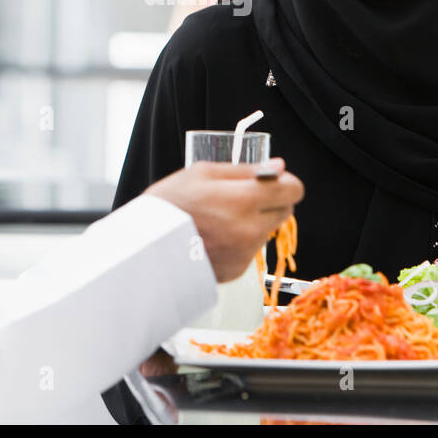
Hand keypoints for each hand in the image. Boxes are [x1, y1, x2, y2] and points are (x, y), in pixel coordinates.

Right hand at [143, 158, 303, 282]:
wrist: (144, 249)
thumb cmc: (169, 205)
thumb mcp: (201, 173)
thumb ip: (244, 170)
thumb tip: (277, 166)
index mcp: (243, 200)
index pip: (293, 189)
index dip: (283, 182)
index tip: (268, 181)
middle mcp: (250, 230)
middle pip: (285, 211)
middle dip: (270, 202)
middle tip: (241, 198)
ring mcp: (245, 253)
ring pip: (266, 230)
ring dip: (253, 222)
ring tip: (218, 220)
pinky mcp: (237, 270)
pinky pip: (250, 250)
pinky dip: (239, 243)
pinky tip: (214, 238)